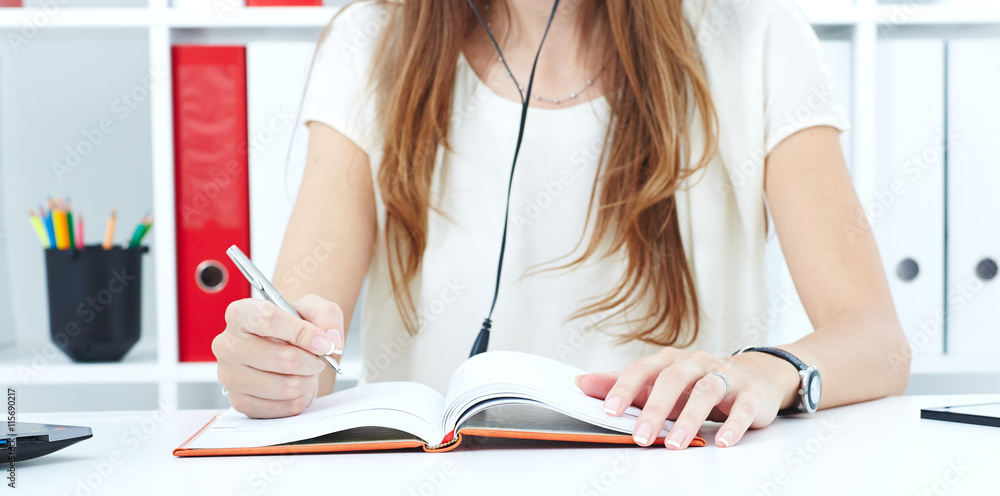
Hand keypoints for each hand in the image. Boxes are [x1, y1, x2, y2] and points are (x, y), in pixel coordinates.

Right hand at [213, 294, 345, 418]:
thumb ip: (327, 316)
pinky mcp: (241, 402)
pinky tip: (296, 383)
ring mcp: (230, 376)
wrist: (283, 349)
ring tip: (306, 371)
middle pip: (282, 358)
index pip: (267, 319)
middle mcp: (228, 345)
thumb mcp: (312, 308)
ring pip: (287, 386)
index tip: (323, 343)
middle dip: (312, 361)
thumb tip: (332, 341)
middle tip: (317, 358)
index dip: (302, 333)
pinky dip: (301, 397)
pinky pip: (285, 407)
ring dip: (308, 380)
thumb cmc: (292, 327)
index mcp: (240, 314)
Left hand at [576, 348, 793, 448]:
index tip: (609, 410)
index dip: (624, 387)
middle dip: (654, 409)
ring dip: (688, 419)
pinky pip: (741, 408)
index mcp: (670, 360)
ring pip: (706, 392)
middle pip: (672, 379)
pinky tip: (722, 442)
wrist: (755, 377)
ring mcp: (725, 376)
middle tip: (641, 437)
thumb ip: (623, 384)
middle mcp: (696, 363)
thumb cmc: (697, 383)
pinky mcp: (750, 394)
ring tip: (676, 444)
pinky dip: (732, 425)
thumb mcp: (660, 383)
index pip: (642, 369)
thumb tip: (581, 383)